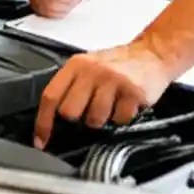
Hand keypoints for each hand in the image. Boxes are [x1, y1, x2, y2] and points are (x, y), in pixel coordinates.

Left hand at [32, 41, 172, 149]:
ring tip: (112, 103)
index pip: (51, 96)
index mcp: (77, 64)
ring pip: (95, 119)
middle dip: (79, 118)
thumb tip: (52, 119)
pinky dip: (122, 117)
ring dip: (103, 118)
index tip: (41, 140)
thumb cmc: (119, 64)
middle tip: (91, 108)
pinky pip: (120, 119)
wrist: (152, 53)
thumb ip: (71, 86)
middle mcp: (93, 71)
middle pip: (70, 112)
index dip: (43, 122)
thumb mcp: (89, 66)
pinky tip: (126, 103)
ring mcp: (113, 80)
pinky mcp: (132, 92)